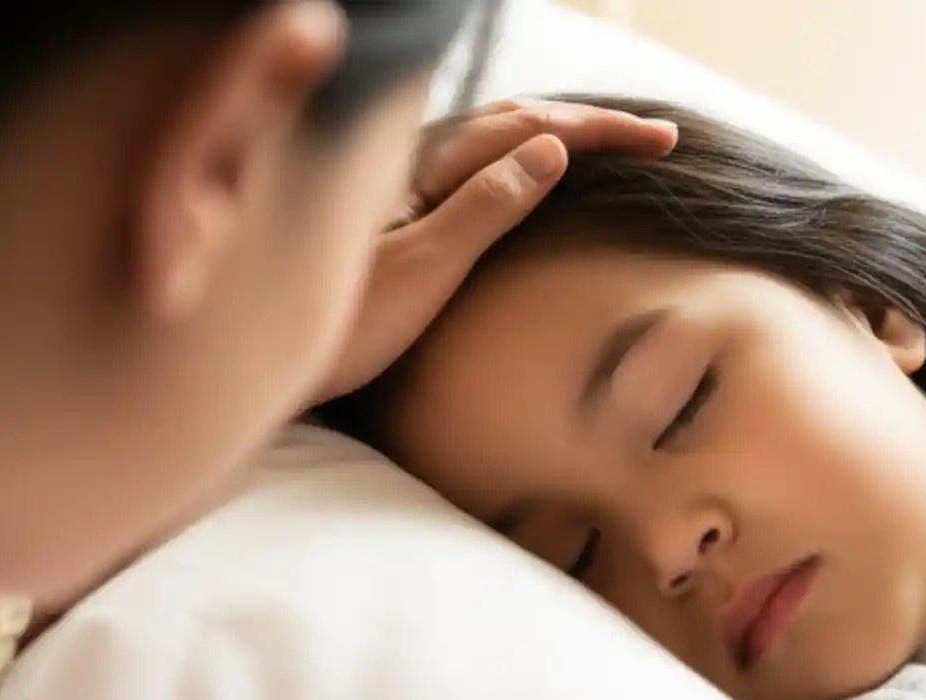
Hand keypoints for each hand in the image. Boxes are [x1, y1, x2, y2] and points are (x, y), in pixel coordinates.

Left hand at [314, 99, 678, 403]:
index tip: (663, 138)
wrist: (262, 356)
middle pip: (516, 118)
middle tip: (657, 138)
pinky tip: (535, 169)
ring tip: (612, 142)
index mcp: (422, 165)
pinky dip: (522, 153)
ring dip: (558, 131)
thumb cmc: (338, 325)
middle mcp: (411, 159)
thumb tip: (551, 149)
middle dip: (589, 123)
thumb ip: (484, 207)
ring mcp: (403, 180)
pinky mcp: (398, 205)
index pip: (528, 126)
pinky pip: (475, 159)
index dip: (600, 128)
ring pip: (494, 135)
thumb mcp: (420, 270)